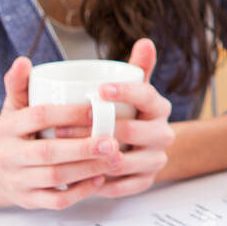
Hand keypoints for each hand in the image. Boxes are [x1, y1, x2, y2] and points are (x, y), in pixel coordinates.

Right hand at [0, 57, 121, 208]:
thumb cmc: (18, 134)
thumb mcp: (15, 107)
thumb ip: (21, 84)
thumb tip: (24, 60)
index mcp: (6, 127)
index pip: (38, 116)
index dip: (69, 113)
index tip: (98, 109)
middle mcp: (7, 155)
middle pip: (47, 152)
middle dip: (83, 147)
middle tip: (113, 141)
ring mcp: (17, 181)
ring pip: (55, 178)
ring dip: (88, 168)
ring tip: (114, 157)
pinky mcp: (29, 201)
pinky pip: (57, 200)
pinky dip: (81, 191)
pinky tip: (101, 179)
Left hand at [54, 38, 174, 196]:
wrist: (138, 148)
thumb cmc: (123, 113)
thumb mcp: (129, 90)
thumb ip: (134, 67)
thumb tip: (146, 40)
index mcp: (158, 107)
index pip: (147, 96)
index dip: (126, 92)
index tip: (99, 89)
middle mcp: (163, 132)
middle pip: (136, 131)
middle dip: (101, 130)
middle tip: (63, 129)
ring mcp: (157, 158)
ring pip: (130, 161)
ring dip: (100, 159)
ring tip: (71, 156)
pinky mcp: (148, 180)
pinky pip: (128, 185)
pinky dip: (106, 183)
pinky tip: (85, 179)